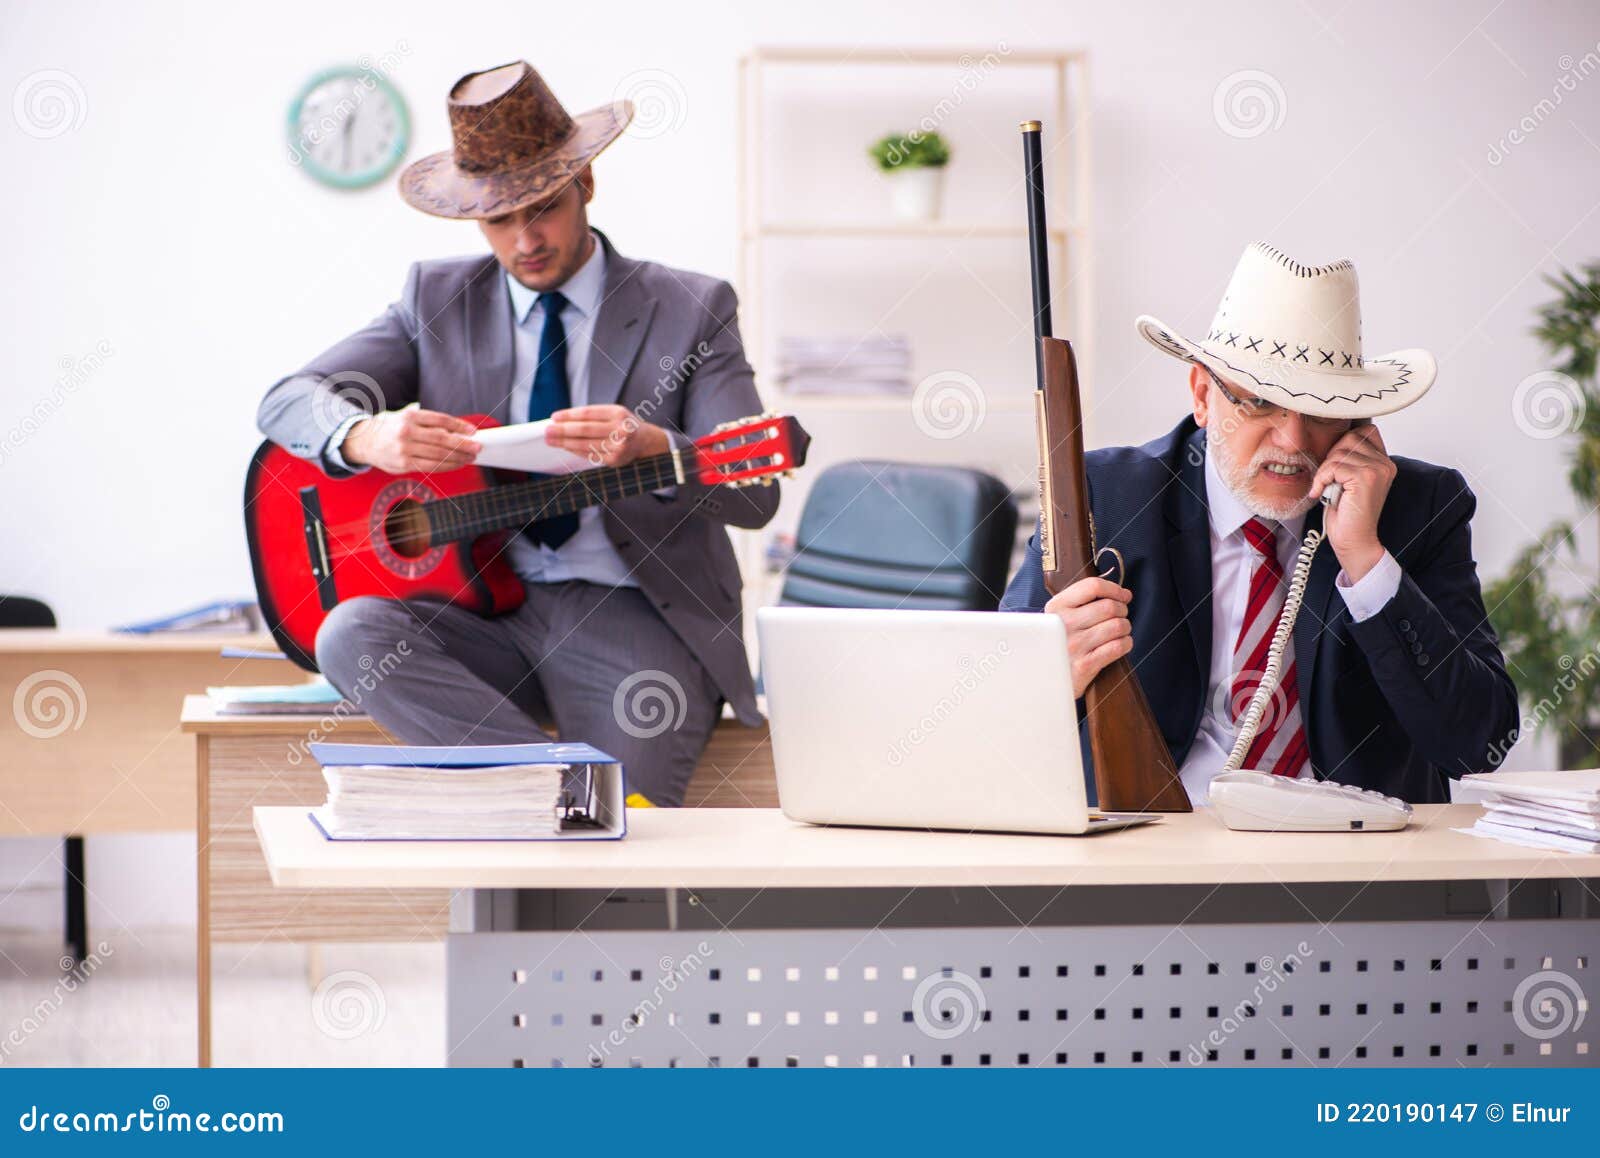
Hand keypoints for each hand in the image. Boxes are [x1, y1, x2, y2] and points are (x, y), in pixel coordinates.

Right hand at [341, 407, 480, 472]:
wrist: (364, 441)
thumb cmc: (391, 428)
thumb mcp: (406, 417)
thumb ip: (428, 424)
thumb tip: (457, 432)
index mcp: (409, 416)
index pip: (440, 420)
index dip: (459, 426)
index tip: (473, 431)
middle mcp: (406, 432)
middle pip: (442, 438)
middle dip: (463, 444)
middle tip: (478, 447)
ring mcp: (404, 449)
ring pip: (438, 454)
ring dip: (458, 457)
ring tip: (471, 457)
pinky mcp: (403, 464)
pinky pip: (431, 466)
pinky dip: (447, 466)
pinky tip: (457, 464)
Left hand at [545, 404, 670, 466]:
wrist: (644, 441)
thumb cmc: (623, 424)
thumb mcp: (613, 413)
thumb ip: (592, 415)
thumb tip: (562, 421)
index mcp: (619, 413)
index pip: (588, 414)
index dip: (569, 415)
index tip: (554, 417)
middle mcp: (620, 430)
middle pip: (585, 429)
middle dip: (563, 430)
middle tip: (547, 430)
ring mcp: (618, 447)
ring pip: (586, 444)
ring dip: (565, 442)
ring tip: (551, 440)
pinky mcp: (614, 460)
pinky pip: (590, 455)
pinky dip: (575, 451)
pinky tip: (565, 447)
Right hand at [1043, 576, 1133, 696]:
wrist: (1043, 678)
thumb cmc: (1060, 642)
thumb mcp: (1059, 616)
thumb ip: (1084, 600)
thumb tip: (1125, 594)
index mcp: (1056, 607)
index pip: (1092, 586)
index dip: (1114, 589)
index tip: (1123, 596)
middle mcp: (1064, 624)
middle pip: (1109, 607)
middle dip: (1122, 610)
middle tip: (1120, 617)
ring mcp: (1074, 645)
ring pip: (1117, 626)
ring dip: (1125, 627)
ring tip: (1119, 631)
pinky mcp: (1084, 665)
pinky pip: (1118, 647)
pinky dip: (1126, 643)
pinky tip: (1120, 644)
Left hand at [1309, 423, 1394, 581]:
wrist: (1353, 540)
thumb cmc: (1346, 513)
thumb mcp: (1347, 480)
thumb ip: (1348, 459)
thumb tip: (1331, 438)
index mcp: (1384, 462)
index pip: (1364, 431)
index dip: (1344, 444)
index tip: (1334, 466)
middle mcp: (1385, 464)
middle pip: (1350, 438)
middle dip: (1332, 457)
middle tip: (1328, 479)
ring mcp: (1378, 469)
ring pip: (1339, 452)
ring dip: (1325, 470)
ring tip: (1326, 487)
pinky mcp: (1366, 477)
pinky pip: (1334, 466)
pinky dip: (1322, 478)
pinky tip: (1322, 493)